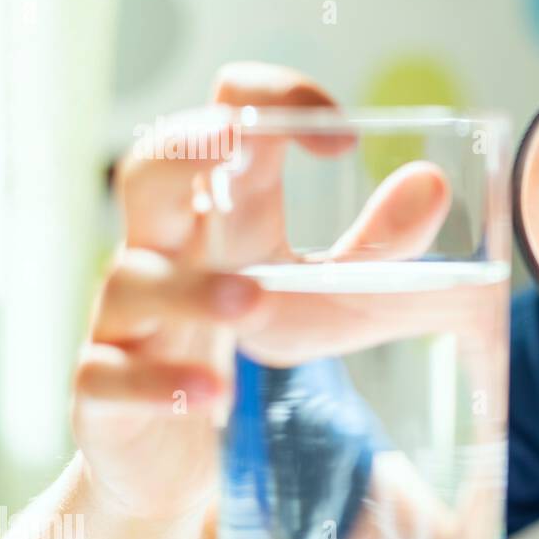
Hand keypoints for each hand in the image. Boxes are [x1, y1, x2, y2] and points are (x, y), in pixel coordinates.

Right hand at [74, 63, 449, 518]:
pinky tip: (211, 396)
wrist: (186, 437)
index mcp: (225, 206)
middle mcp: (167, 246)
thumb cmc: (258, 334)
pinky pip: (112, 375)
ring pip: (131, 278)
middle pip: (146, 172)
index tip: (342, 137)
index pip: (227, 116)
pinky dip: (159, 382)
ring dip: (191, 287)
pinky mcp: (106, 385)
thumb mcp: (336, 294)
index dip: (272, 101)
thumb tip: (433, 180)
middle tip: (232, 139)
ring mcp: (129, 314)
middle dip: (183, 146)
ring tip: (250, 298)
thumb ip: (387, 247)